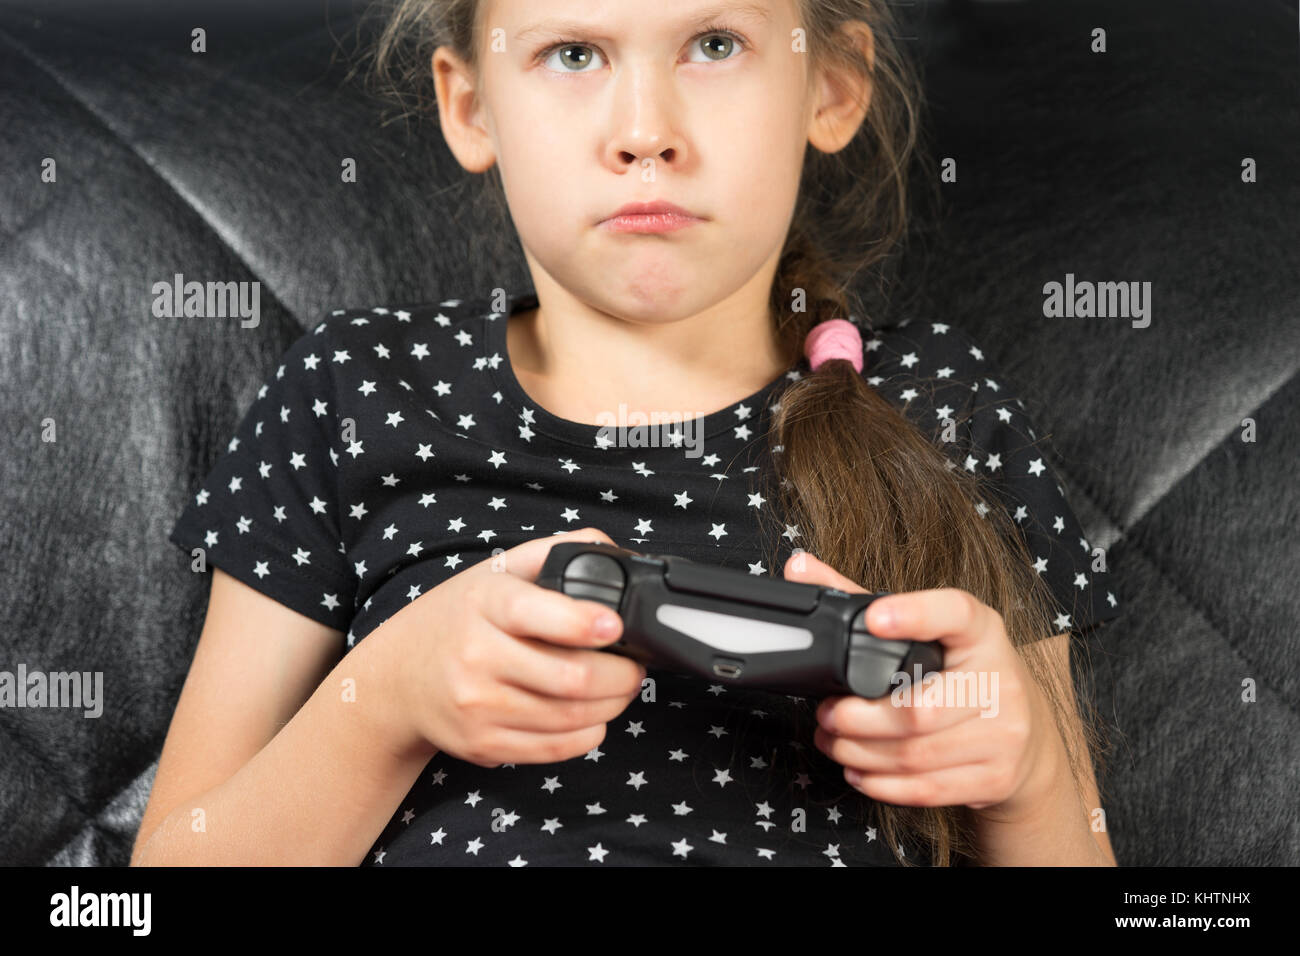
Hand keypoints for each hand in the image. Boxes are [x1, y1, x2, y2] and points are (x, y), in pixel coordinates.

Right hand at [372, 527, 646, 767]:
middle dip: (622, 674)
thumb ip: (554, 551)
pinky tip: (594, 716)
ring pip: (571, 717)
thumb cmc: (457, 618)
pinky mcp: (483, 744)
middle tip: (634, 665)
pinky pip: (555, 748)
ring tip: (621, 688)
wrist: (397, 679)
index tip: (614, 626)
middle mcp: (476, 656)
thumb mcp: (495, 572)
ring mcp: (478, 706)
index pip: (535, 614)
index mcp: (484, 604)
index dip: (582, 622)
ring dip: (613, 705)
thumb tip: (610, 549)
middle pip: (571, 677)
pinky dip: (589, 734)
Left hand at [782, 551, 1062, 814]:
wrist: (1029, 736)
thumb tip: (799, 567)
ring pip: (916, 754)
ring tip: (833, 742)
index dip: (915, 614)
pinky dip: (883, 784)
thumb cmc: (967, 673)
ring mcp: (1003, 733)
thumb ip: (861, 597)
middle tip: (827, 714)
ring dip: (860, 753)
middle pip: (919, 709)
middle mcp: (1000, 679)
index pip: (955, 614)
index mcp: (981, 631)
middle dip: (858, 718)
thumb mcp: (932, 630)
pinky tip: (860, 771)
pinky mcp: (995, 776)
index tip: (875, 618)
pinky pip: (928, 788)